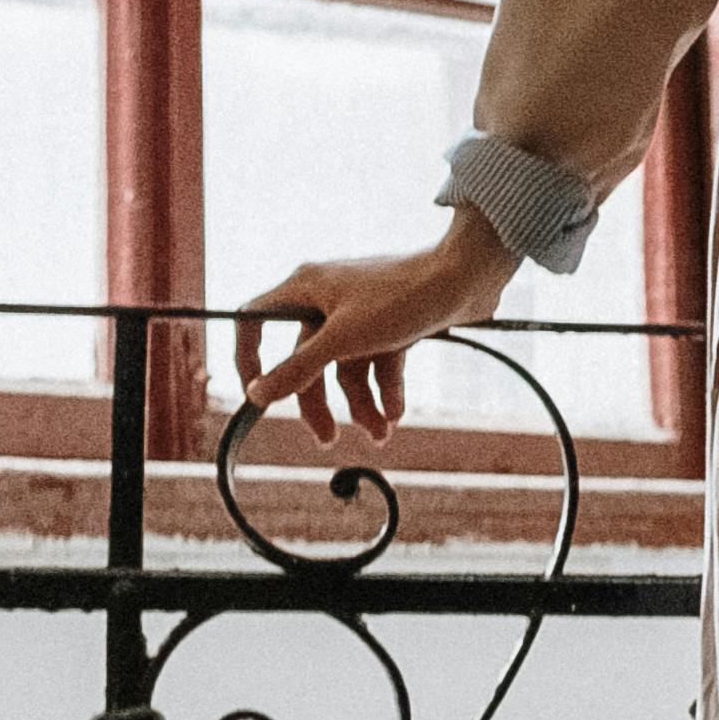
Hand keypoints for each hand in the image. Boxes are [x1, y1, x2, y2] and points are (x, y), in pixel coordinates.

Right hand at [235, 211, 521, 448]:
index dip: (249, 357)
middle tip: (328, 441)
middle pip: (307, 359)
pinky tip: (398, 413)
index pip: (254, 320)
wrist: (469, 279)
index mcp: (304, 289)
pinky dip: (387, 388)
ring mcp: (362, 312)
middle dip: (319, 402)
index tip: (257, 395)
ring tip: (382, 433)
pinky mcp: (393, 324)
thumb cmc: (403, 297)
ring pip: (348, 367)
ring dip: (362, 404)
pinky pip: (379, 362)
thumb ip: (298, 368)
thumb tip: (256, 394)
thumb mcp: (343, 339)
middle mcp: (327, 298)